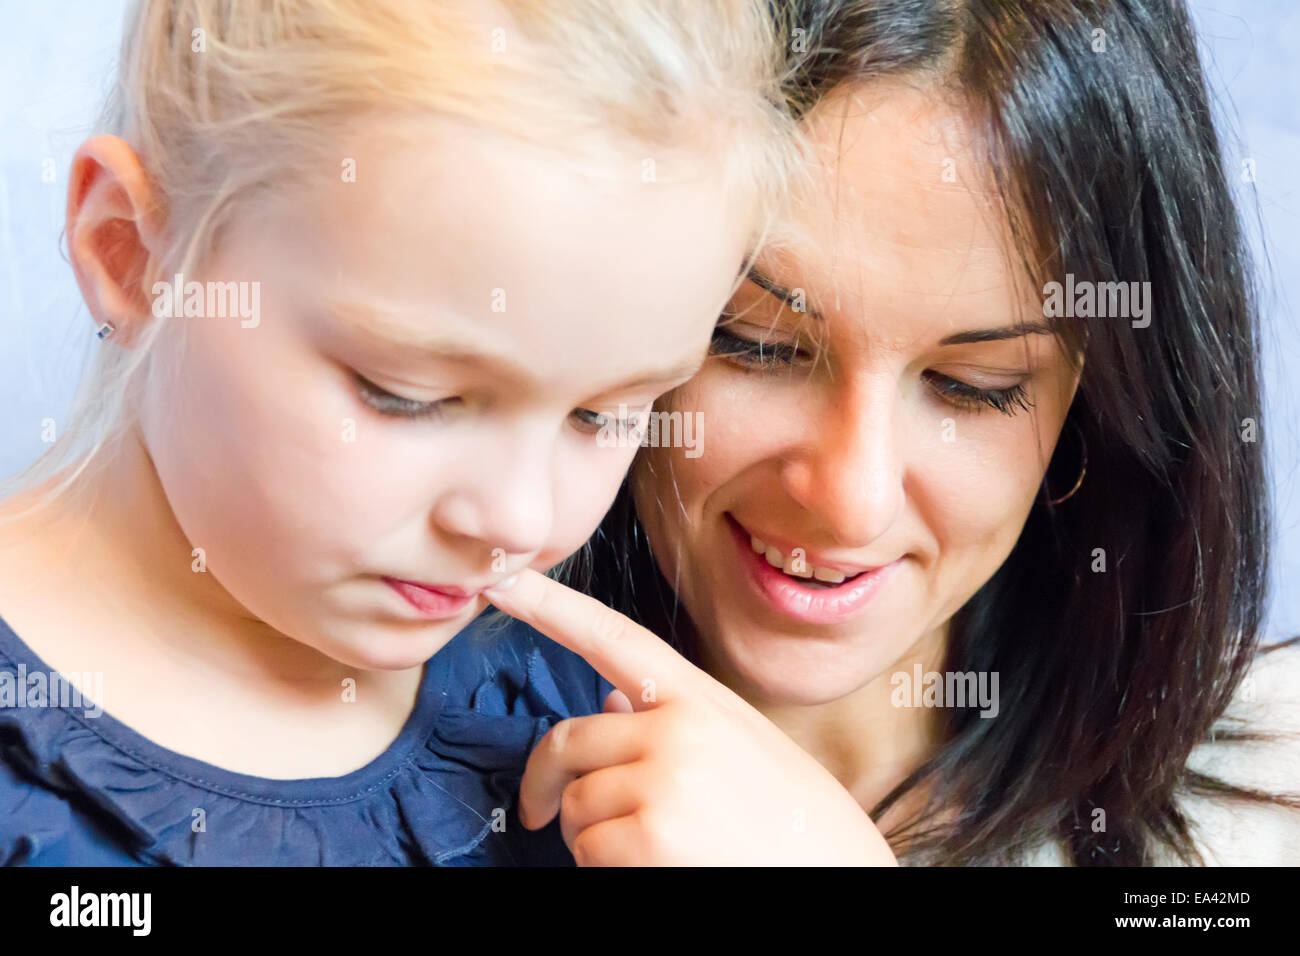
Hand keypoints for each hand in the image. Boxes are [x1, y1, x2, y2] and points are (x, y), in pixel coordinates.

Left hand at [485, 569, 897, 865]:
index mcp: (699, 698)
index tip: (499, 580)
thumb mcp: (739, 750)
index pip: (611, 637)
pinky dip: (605, 870)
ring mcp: (663, 778)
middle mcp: (677, 727)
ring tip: (651, 847)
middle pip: (566, 740)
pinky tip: (656, 868)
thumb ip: (671, 724)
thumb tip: (604, 709)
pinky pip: (587, 851)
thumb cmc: (791, 821)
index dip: (549, 605)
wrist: (841, 877)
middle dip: (546, 783)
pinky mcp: (650, 835)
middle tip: (541, 813)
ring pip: (575, 805)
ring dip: (589, 836)